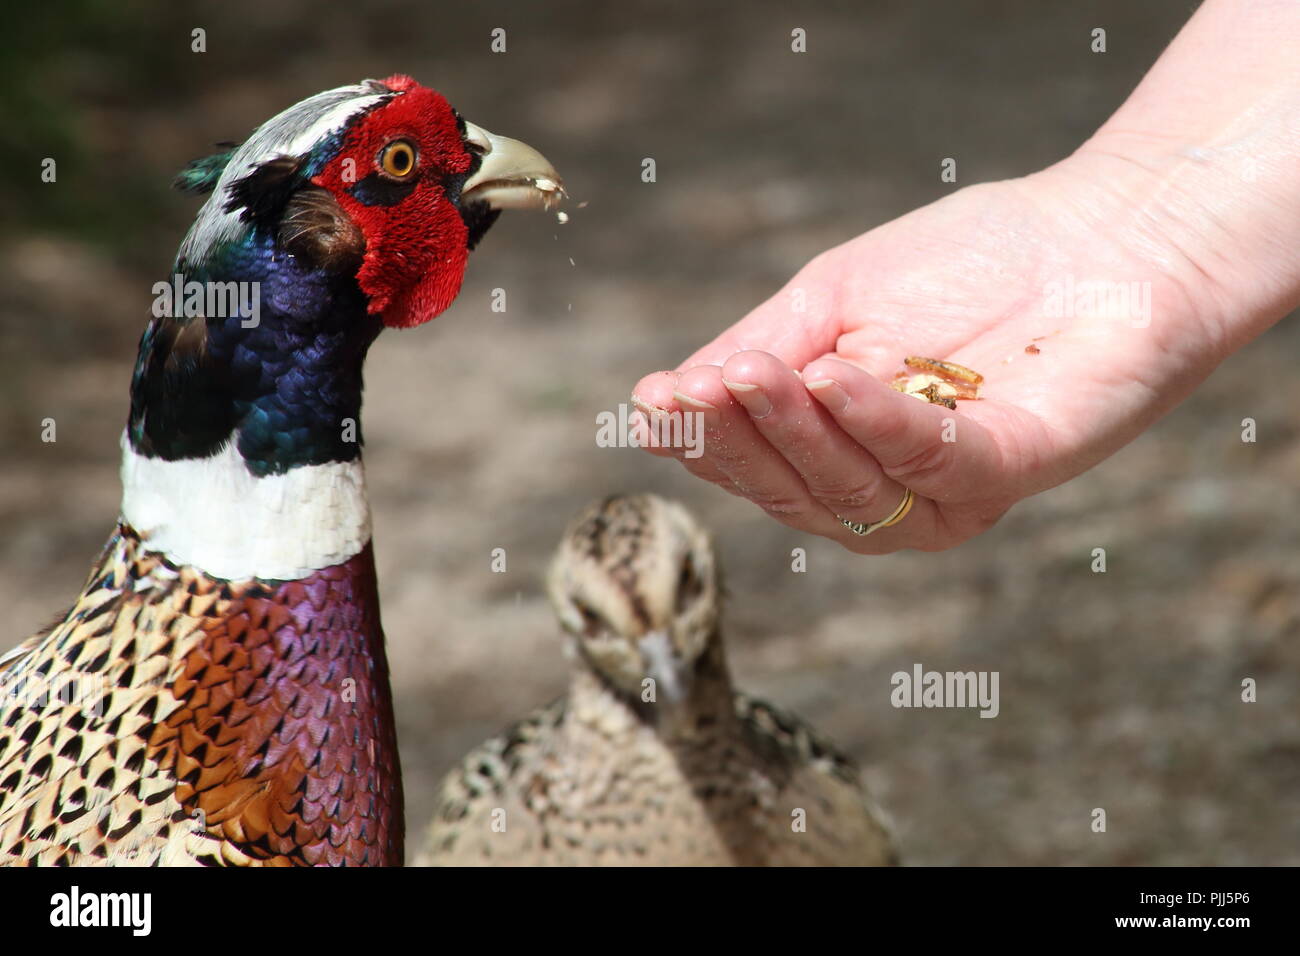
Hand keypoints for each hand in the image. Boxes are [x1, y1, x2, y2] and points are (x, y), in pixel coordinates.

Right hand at [631, 163, 1230, 552]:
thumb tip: (662, 398)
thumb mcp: (833, 301)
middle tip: (694, 388)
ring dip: (790, 430)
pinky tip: (831, 375)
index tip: (651, 402)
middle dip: (736, 439)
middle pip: (790, 491)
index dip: (702, 440)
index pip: (756, 465)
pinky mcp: (1008, 471)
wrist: (1099, 232)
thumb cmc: (966, 263)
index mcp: (840, 453)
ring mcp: (946, 491)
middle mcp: (887, 488)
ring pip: (847, 490)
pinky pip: (928, 461)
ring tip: (746, 372)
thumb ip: (761, 350)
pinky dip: (873, 421)